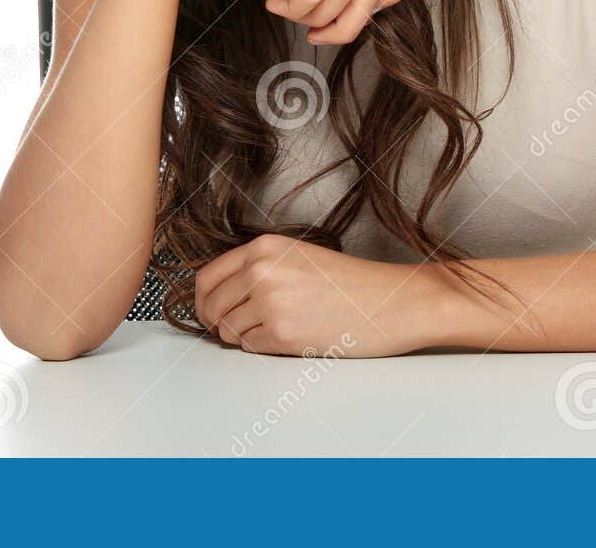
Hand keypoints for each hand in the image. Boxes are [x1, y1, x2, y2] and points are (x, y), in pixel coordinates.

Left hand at [192, 233, 452, 356]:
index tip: (210, 311)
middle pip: (211, 307)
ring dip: (245, 337)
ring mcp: (269, 302)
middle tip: (234, 330)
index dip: (204, 300)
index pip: (207, 277)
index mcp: (264, 247)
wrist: (391, 301)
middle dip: (218, 323)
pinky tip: (293, 337)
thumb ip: (259, 268)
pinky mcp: (281, 333)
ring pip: (229, 331)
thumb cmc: (352, 283)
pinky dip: (264, 348)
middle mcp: (261, 270)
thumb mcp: (299, 258)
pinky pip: (251, 348)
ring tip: (277, 329)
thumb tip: (220, 296)